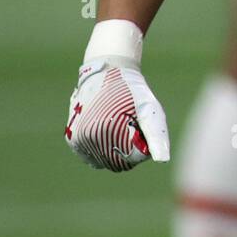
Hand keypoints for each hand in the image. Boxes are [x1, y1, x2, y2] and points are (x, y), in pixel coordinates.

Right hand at [65, 56, 169, 171]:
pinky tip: (108, 132)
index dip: (141, 145)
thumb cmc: (132, 91)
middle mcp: (89, 137)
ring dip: (115, 150)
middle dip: (129, 149)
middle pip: (118, 163)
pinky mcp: (73, 140)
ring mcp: (78, 140)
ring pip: (106, 162)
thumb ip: (157, 135)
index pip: (132, 159)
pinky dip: (103, 151)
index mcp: (108, 129)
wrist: (106, 72)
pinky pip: (94, 159)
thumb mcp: (150, 109)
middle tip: (129, 125)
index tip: (139, 125)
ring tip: (117, 125)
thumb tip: (163, 160)